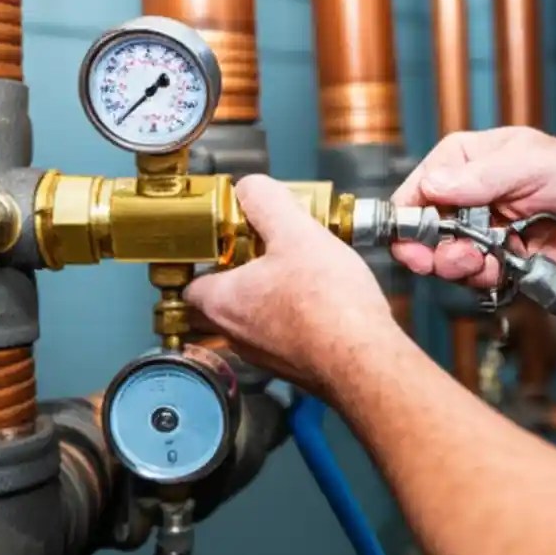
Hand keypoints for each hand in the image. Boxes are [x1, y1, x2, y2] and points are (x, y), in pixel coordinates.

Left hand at [185, 175, 404, 398]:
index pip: (189, 285)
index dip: (203, 261)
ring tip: (295, 273)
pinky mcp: (295, 366)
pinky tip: (320, 301)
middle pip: (218, 305)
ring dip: (266, 298)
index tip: (221, 243)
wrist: (366, 359)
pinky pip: (282, 338)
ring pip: (251, 322)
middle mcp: (237, 335)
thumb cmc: (330, 307)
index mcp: (223, 302)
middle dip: (235, 280)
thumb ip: (267, 203)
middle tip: (258, 256)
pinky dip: (293, 319)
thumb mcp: (296, 233)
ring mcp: (265, 355)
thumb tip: (251, 188)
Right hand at [391, 127, 555, 286]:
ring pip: (446, 261)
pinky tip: (508, 267)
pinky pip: (475, 277)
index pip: (414, 193)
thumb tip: (432, 186)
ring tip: (491, 261)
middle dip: (438, 253)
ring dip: (465, 268)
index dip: (408, 222)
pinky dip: (487, 279)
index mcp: (460, 161)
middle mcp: (463, 195)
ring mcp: (478, 228)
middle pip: (422, 234)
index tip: (417, 244)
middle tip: (463, 258)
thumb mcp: (529, 165)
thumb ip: (479, 178)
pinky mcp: (496, 256)